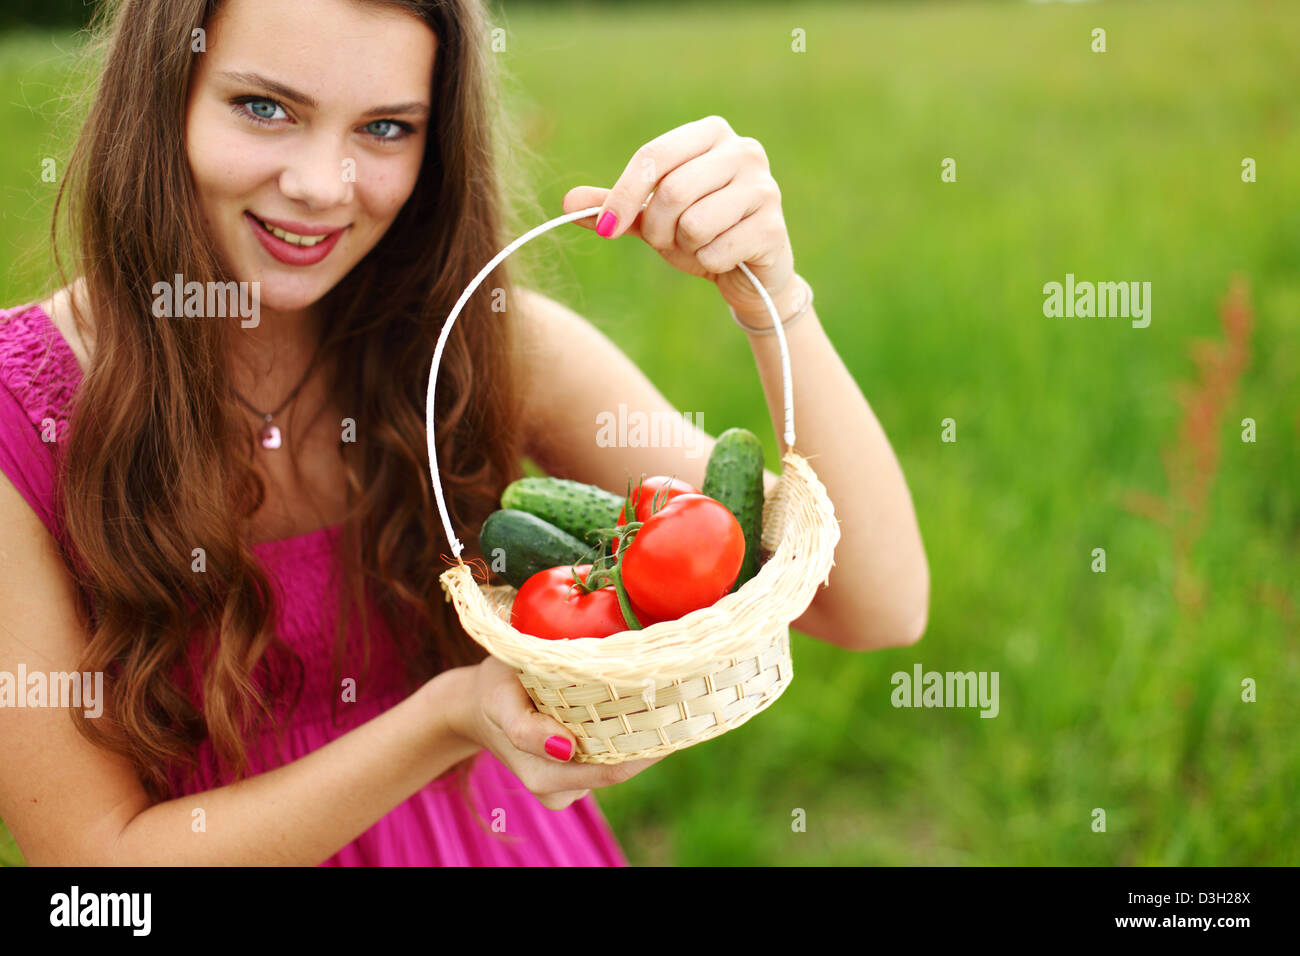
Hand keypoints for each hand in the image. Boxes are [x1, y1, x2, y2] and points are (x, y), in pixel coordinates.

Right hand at [444, 655, 663, 810]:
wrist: (476, 704)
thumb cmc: (494, 692)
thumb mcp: (500, 698)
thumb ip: (525, 727)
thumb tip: (566, 749)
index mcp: (544, 776)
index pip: (613, 770)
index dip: (649, 747)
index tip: (676, 713)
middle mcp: (560, 790)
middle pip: (622, 766)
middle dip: (649, 735)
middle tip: (676, 693)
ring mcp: (569, 785)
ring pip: (618, 760)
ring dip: (638, 731)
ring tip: (658, 692)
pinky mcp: (575, 773)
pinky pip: (610, 755)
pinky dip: (622, 731)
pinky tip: (630, 705)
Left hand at [563, 114, 797, 320]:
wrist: (749, 270)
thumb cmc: (698, 232)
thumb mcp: (651, 216)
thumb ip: (613, 206)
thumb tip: (565, 203)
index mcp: (710, 133)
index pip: (652, 157)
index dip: (622, 196)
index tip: (606, 227)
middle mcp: (743, 150)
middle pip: (672, 191)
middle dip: (658, 228)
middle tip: (668, 240)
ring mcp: (764, 186)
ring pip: (695, 222)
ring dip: (685, 246)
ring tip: (700, 243)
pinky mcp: (773, 226)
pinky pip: (717, 250)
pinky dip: (709, 262)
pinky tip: (725, 256)